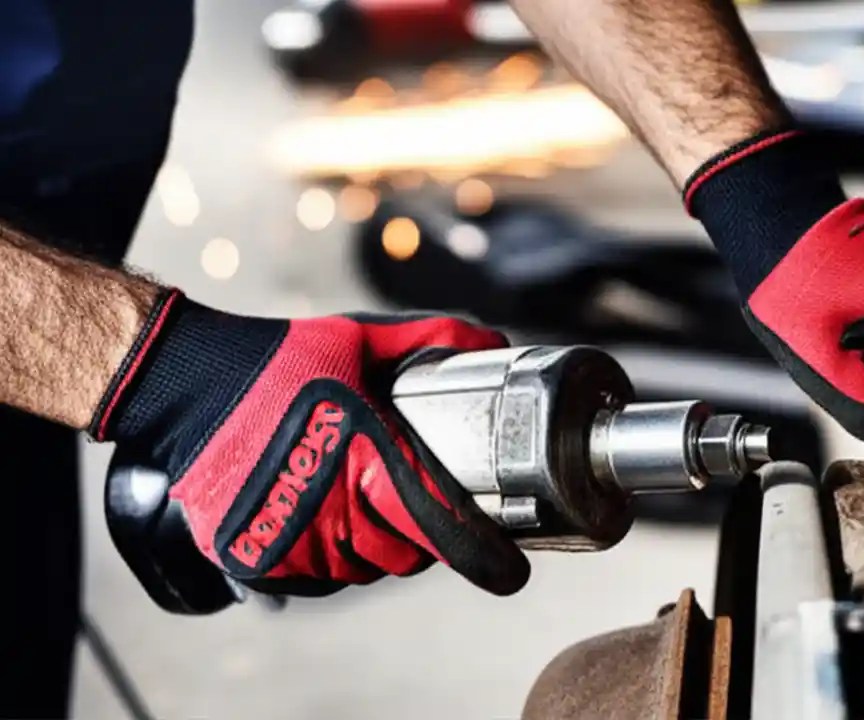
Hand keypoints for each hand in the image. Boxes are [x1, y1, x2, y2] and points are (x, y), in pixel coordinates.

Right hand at [90, 294, 528, 595]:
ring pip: (363, 570)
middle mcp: (332, 506)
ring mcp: (292, 539)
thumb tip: (494, 342)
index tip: (510, 571)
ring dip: (369, 547)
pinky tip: (317, 518)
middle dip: (415, 534)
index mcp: (368, 455)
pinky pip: (317, 580)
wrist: (188, 386)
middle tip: (399, 498)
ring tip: (352, 500)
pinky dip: (325, 559)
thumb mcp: (363, 340)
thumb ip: (434, 342)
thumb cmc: (282, 363)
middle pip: (407, 556)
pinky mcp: (257, 560)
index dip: (485, 555)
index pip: (443, 525)